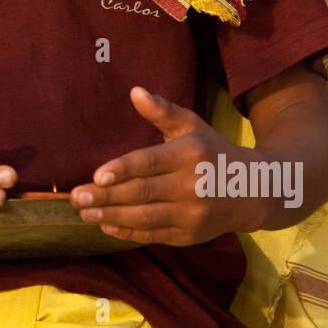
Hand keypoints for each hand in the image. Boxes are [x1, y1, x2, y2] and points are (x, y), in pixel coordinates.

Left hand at [69, 86, 257, 245]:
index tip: (95, 176)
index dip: (122, 170)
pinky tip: (105, 225)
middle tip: (76, 197)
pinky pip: (152, 235)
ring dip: (111, 216)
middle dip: (105, 197)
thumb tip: (135, 91)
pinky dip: (127, 232)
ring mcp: (191, 214)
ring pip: (145, 217)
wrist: (251, 191)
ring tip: (83, 212)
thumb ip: (162, 111)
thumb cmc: (211, 152)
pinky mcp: (189, 236)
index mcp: (189, 155)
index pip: (150, 163)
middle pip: (142, 193)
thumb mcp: (192, 126)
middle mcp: (192, 186)